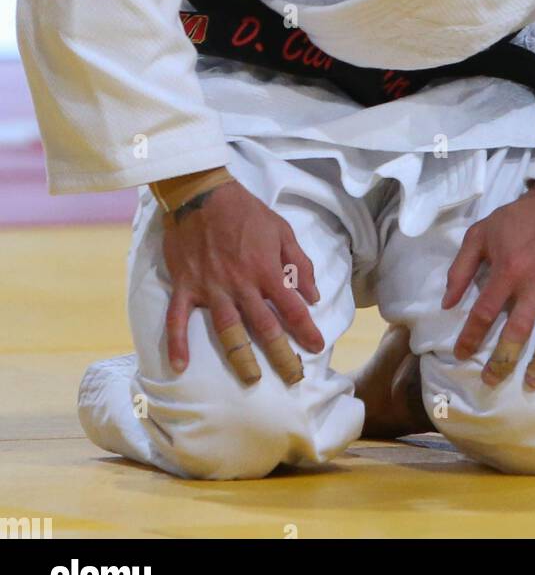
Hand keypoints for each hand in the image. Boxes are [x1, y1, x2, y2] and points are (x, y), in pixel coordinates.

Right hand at [160, 178, 322, 385]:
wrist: (202, 193)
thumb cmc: (246, 211)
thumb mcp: (281, 230)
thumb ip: (299, 263)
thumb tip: (312, 295)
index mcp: (266, 270)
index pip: (292, 308)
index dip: (306, 330)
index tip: (316, 348)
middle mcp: (241, 285)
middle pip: (264, 328)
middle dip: (281, 356)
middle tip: (293, 378)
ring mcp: (211, 288)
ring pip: (228, 330)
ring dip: (240, 358)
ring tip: (251, 380)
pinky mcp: (186, 286)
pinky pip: (178, 319)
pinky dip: (177, 343)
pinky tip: (179, 366)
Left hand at [442, 182, 534, 388]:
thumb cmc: (517, 219)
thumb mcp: (480, 233)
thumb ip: (461, 268)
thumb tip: (447, 304)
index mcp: (508, 271)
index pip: (484, 313)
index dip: (470, 337)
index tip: (460, 355)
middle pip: (518, 332)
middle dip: (503, 361)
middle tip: (491, 381)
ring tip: (534, 383)